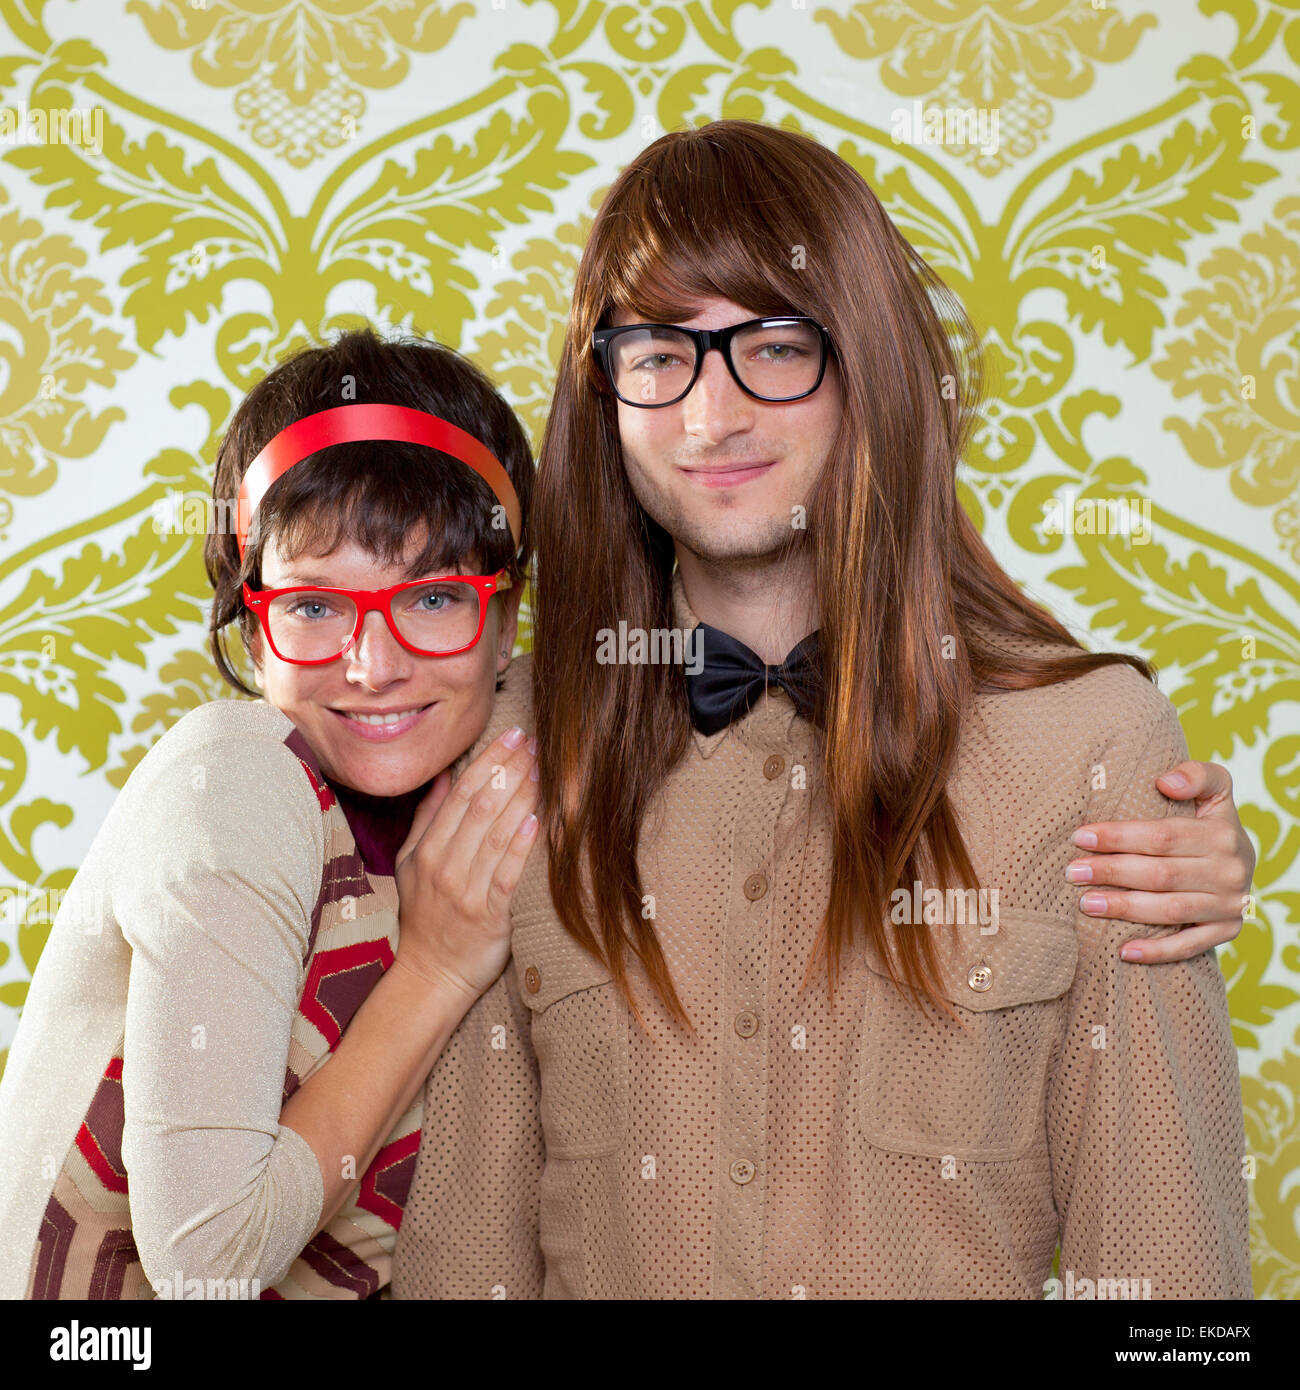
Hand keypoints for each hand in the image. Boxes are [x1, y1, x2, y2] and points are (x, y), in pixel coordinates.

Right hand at [391, 725, 539, 1001]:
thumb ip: (427, 819)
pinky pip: (506, 875)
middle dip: (510, 769)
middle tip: (538, 743)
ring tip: (545, 770)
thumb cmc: (427, 917)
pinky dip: (521, 847)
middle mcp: (444, 866)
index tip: (513, 735)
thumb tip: (445, 776)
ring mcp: (465, 891)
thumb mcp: (411, 865)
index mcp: (427, 849)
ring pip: (496, 834)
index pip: (461, 794)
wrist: (432, 976)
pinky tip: (538, 821)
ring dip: (522, 798)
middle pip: (481, 806)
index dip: (489, 760)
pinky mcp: (489, 916)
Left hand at [1066, 759, 1254, 963]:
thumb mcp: (1214, 790)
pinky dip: (1158, 951)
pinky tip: (1124, 951)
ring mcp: (1230, 905)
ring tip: (1086, 903)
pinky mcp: (1227, 931)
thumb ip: (1196, 775)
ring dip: (1125, 909)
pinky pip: (1190, 946)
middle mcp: (1231, 871)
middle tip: (1073, 872)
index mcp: (1222, 834)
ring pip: (1170, 910)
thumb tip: (1165, 782)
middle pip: (1161, 874)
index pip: (1162, 837)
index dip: (1118, 837)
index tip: (1080, 837)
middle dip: (1112, 872)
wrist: (1240, 860)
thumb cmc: (1208, 822)